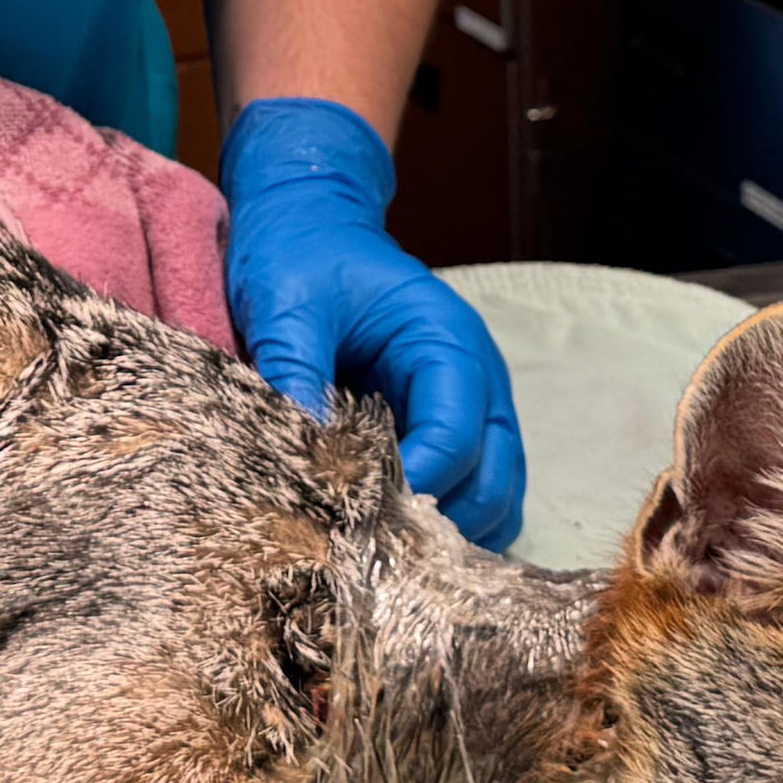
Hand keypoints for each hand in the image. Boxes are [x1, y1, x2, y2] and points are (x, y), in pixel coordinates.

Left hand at [219, 96, 527, 549]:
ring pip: (493, 497)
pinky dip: (441, 526)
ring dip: (449, 534)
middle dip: (442, 524)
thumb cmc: (301, 255)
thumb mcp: (287, 304)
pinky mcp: (444, 431)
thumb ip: (295, 370)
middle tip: (375, 554)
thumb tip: (300, 451)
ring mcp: (468, 410)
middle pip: (495, 478)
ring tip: (382, 558)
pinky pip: (466, 493)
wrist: (307, 224)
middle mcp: (475, 381)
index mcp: (448, 342)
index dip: (417, 485)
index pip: (458, 432)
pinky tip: (387, 543)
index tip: (361, 519)